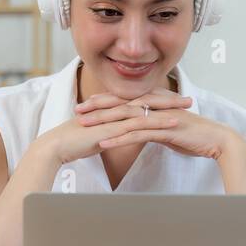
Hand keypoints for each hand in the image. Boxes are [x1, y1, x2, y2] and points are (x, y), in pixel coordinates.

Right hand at [34, 88, 190, 165]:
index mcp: (111, 110)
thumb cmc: (73, 143)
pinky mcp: (113, 128)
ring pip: (146, 109)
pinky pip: (139, 123)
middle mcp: (115, 109)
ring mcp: (114, 117)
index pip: (138, 102)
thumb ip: (109, 134)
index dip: (157, 100)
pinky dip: (158, 121)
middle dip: (169, 99)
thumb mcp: (96, 136)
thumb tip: (118, 138)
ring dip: (169, 107)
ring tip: (188, 107)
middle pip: (146, 100)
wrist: (56, 146)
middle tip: (189, 99)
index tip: (175, 101)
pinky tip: (173, 123)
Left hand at [76, 92, 244, 160]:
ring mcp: (159, 116)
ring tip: (84, 126)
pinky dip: (119, 138)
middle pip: (120, 104)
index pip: (124, 99)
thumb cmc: (194, 135)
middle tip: (77, 111)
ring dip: (103, 122)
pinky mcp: (164, 129)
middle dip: (97, 107)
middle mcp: (155, 106)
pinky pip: (137, 134)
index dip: (103, 101)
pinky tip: (104, 143)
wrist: (217, 139)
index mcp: (155, 104)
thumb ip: (153, 126)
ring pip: (125, 117)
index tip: (85, 105)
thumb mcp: (168, 129)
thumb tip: (141, 130)